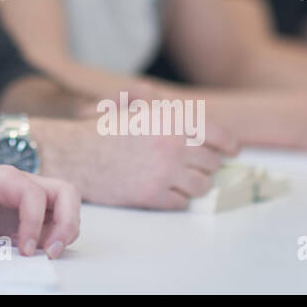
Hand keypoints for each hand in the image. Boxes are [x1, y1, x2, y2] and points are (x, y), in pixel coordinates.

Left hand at [0, 164, 79, 258]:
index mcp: (4, 177)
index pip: (33, 194)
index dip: (34, 223)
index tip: (25, 249)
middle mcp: (26, 183)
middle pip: (66, 192)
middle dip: (66, 223)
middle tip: (52, 251)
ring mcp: (35, 196)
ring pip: (69, 207)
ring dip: (66, 232)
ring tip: (49, 254)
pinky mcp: (38, 212)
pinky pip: (60, 221)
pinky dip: (58, 237)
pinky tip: (41, 250)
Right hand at [38, 115, 239, 209]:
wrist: (74, 155)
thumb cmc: (100, 130)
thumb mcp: (130, 108)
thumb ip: (156, 106)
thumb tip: (169, 103)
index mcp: (170, 121)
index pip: (218, 136)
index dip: (229, 145)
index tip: (231, 151)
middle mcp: (172, 146)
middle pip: (212, 163)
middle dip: (206, 165)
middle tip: (196, 166)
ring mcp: (163, 173)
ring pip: (202, 186)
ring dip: (194, 184)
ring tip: (180, 180)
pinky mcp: (152, 196)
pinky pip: (182, 203)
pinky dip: (177, 199)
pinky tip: (164, 190)